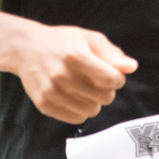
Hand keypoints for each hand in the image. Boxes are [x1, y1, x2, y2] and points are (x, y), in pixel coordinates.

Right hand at [14, 25, 136, 123]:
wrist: (26, 49)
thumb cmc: (63, 42)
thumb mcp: (88, 39)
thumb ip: (111, 53)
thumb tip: (131, 67)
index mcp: (75, 55)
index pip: (111, 79)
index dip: (117, 78)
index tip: (111, 74)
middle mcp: (62, 75)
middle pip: (105, 98)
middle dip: (106, 91)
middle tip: (96, 82)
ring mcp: (52, 92)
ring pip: (92, 111)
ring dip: (93, 101)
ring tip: (84, 89)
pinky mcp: (44, 105)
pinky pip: (76, 119)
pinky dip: (80, 110)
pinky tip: (74, 97)